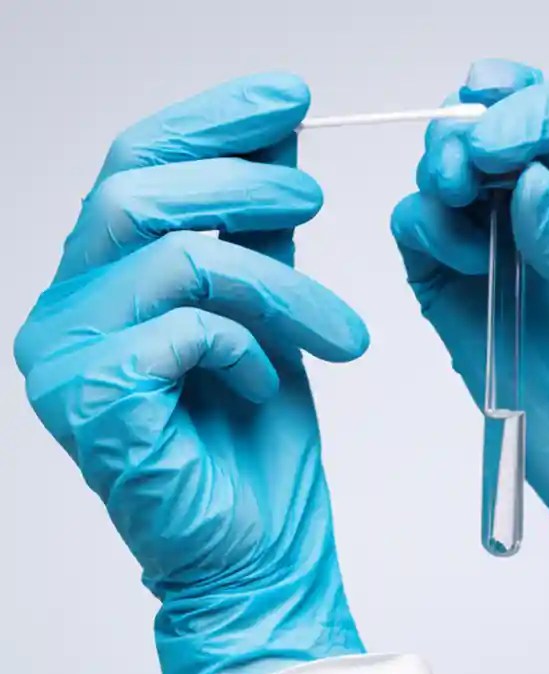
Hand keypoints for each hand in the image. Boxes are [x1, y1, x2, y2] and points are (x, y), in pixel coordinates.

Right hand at [14, 75, 367, 673]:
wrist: (259, 554)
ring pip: (174, 255)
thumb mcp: (269, 312)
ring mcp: (66, 361)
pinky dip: (247, 346)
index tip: (292, 96)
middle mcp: (64, 312)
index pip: (138, 163)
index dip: (214, 119)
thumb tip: (281, 137)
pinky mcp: (93, 407)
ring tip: (337, 328)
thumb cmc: (259, 445)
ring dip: (277, 280)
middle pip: (139, 191)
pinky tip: (272, 385)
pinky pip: (180, 328)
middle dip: (247, 181)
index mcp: (99, 279)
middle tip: (319, 200)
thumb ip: (258, 232)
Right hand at [391, 60, 548, 660]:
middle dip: (471, 129)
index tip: (498, 146)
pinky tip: (451, 252)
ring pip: (454, 175)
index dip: (528, 111)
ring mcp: (510, 250)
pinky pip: (424, 238)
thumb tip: (530, 183)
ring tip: (455, 203)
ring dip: (441, 173)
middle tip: (463, 167)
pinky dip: (421, 228)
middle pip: (501, 128)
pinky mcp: (464, 296)